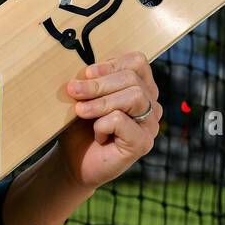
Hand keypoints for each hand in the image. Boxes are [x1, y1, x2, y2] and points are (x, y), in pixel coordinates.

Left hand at [57, 50, 160, 190]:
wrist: (73, 161)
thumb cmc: (79, 127)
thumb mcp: (85, 98)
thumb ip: (92, 81)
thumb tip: (86, 71)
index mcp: (140, 88)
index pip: (137, 63)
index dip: (111, 65)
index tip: (86, 73)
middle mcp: (151, 105)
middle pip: (132, 79)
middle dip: (98, 84)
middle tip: (73, 91)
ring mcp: (150, 125)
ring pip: (134, 96)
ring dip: (100, 102)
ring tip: (80, 111)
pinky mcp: (143, 143)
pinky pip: (121, 120)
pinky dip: (102, 124)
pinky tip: (98, 135)